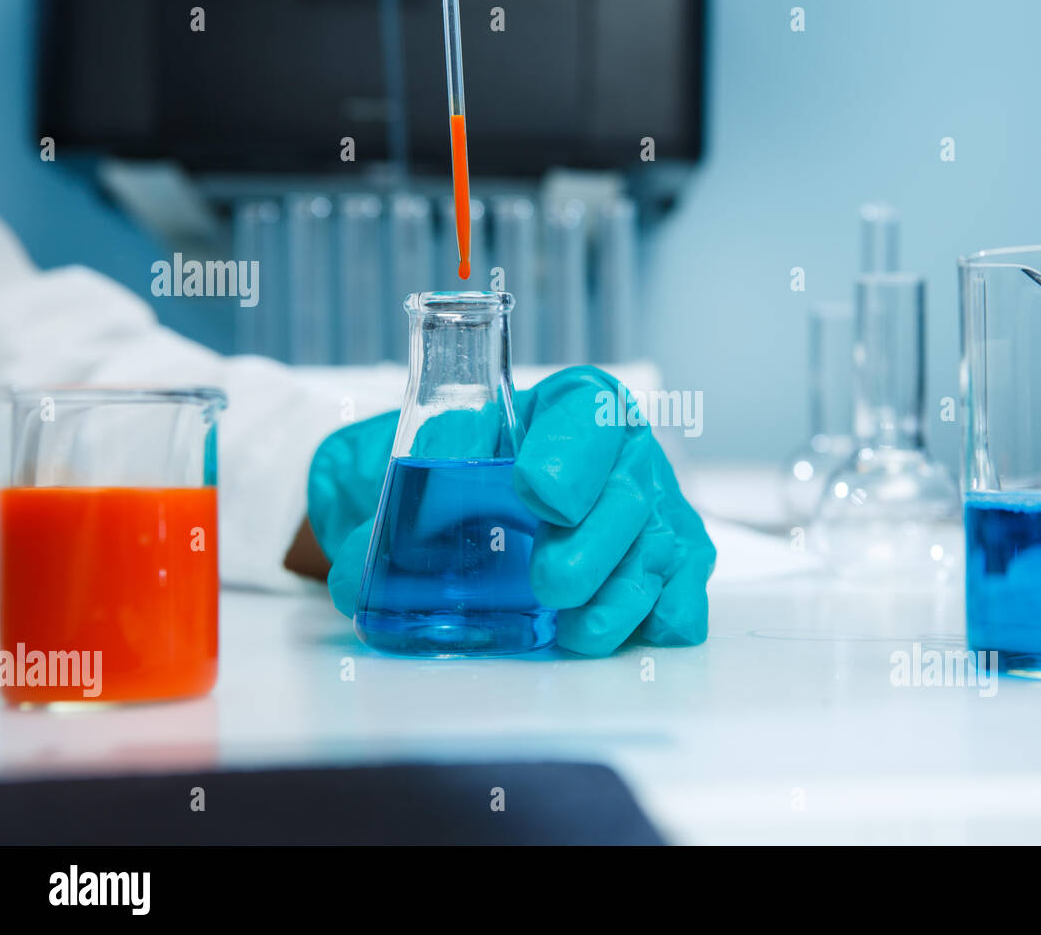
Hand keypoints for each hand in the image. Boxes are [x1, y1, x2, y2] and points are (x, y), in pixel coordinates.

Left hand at [307, 366, 714, 655]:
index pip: (587, 412)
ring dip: (624, 594)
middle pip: (631, 488)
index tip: (537, 492)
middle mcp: (621, 452)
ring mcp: (651, 510)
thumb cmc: (442, 475)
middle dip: (594, 543)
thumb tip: (357, 580)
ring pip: (661, 545)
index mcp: (563, 407)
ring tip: (578, 633)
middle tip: (549, 584)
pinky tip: (632, 634)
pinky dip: (663, 616)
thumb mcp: (399, 472)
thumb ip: (375, 515)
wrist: (454, 510)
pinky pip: (683, 591)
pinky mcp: (664, 565)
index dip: (572, 452)